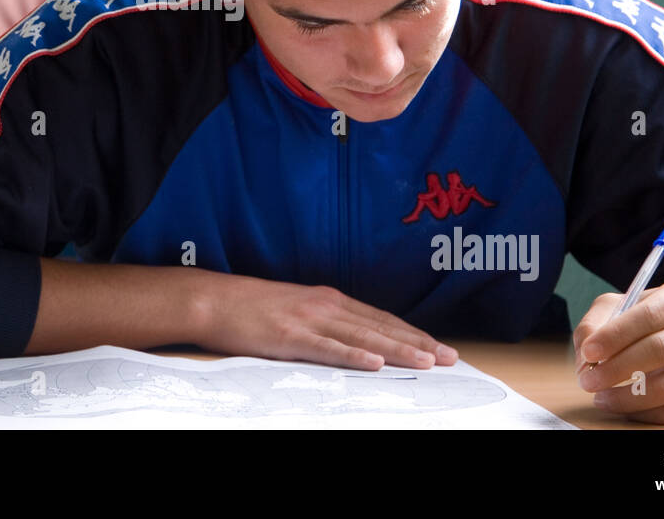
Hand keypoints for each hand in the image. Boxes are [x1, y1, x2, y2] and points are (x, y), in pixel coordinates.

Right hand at [197, 273, 457, 370]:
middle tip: (449, 358)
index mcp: (329, 300)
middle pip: (380, 327)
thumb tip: (353, 340)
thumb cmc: (251, 308)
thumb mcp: (296, 308)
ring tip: (427, 362)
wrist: (214, 300)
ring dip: (397, 351)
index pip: (380, 319)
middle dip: (418, 343)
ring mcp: (309, 320)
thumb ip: (324, 321)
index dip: (412, 332)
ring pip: (363, 338)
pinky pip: (328, 349)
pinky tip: (375, 364)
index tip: (439, 346)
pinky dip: (354, 357)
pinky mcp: (290, 337)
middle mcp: (326, 306)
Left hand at [573, 280, 663, 423]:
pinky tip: (624, 407)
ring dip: (627, 397)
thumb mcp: (618, 306)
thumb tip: (587, 354)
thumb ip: (595, 323)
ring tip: (600, 397)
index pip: (649, 315)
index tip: (589, 351)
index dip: (616, 335)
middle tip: (588, 381)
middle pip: (660, 350)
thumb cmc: (644, 320)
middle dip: (617, 368)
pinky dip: (645, 413)